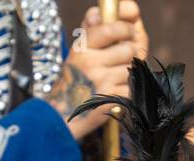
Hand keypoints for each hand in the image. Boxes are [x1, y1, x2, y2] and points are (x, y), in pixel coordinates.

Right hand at [53, 2, 148, 137]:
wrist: (62, 115)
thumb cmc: (73, 81)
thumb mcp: (76, 53)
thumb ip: (89, 30)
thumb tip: (98, 12)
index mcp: (82, 48)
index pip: (110, 29)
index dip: (125, 28)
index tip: (130, 31)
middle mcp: (91, 63)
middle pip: (128, 50)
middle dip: (130, 55)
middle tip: (124, 60)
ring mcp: (101, 82)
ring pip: (131, 70)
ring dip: (128, 74)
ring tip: (115, 79)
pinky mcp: (110, 99)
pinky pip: (131, 88)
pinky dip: (127, 91)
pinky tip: (116, 93)